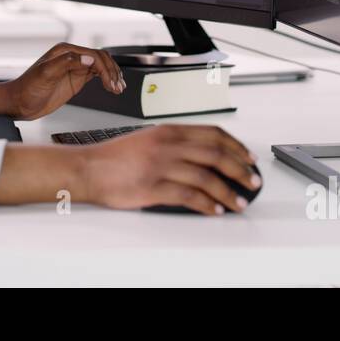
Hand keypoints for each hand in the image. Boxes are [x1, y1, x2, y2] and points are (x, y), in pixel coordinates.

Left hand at [5, 42, 124, 119]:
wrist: (18, 103)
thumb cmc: (27, 88)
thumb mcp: (45, 74)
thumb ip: (67, 63)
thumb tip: (89, 58)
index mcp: (65, 51)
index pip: (93, 54)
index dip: (104, 68)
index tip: (110, 82)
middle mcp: (72, 57)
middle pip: (101, 58)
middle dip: (112, 71)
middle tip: (117, 86)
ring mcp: (75, 68)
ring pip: (101, 66)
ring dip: (112, 75)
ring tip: (119, 88)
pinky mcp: (76, 79)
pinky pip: (96, 75)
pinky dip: (107, 80)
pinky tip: (112, 88)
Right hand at [79, 124, 260, 214]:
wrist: (87, 168)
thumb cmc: (114, 157)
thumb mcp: (149, 139)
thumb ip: (175, 144)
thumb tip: (204, 157)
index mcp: (169, 131)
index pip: (213, 134)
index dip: (237, 147)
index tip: (249, 158)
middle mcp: (168, 145)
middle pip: (216, 154)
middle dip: (240, 169)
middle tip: (252, 181)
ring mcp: (161, 166)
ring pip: (207, 177)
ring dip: (228, 191)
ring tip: (239, 202)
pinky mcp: (154, 187)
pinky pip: (189, 196)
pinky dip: (207, 204)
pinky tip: (215, 210)